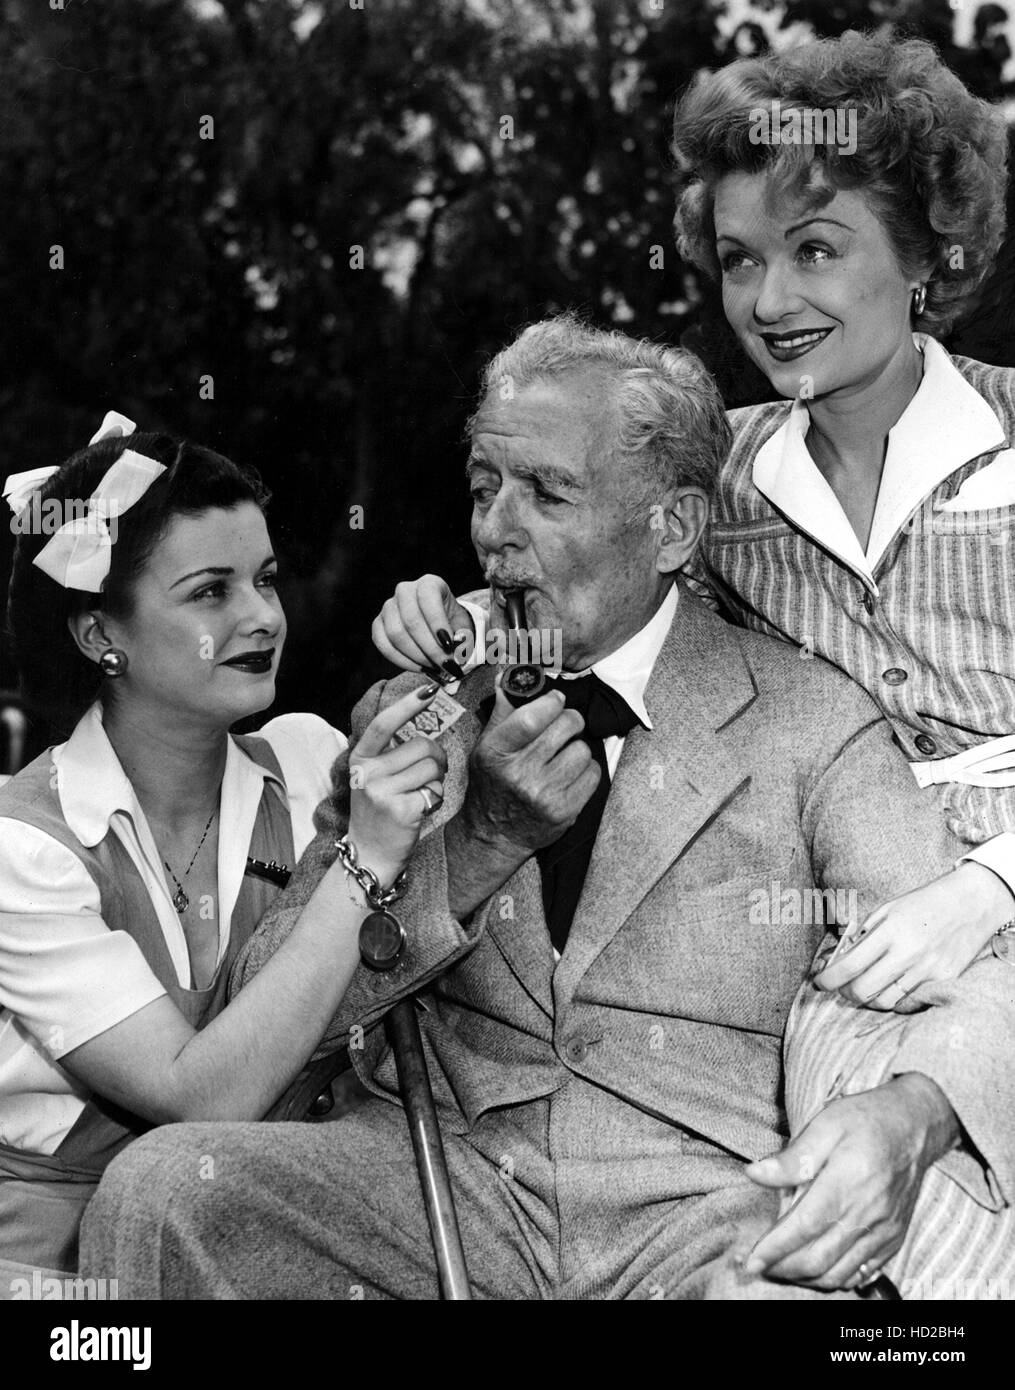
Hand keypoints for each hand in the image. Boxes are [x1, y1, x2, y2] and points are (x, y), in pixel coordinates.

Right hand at [347, 684, 448, 884]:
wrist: (370, 854)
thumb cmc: (380, 811)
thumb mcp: (374, 777)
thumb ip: (391, 754)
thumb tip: (425, 726)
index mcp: (360, 759)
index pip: (383, 724)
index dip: (408, 705)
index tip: (429, 689)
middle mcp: (367, 773)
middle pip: (423, 746)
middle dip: (437, 757)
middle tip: (431, 773)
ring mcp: (382, 791)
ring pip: (432, 767)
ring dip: (437, 780)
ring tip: (421, 794)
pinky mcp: (401, 809)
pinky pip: (435, 790)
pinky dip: (435, 798)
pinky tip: (420, 809)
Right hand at [371, 574, 475, 673]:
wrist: (439, 626)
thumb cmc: (452, 624)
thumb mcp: (464, 627)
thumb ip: (462, 639)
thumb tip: (454, 652)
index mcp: (429, 583)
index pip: (428, 599)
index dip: (437, 624)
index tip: (449, 646)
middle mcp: (405, 590)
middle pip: (411, 621)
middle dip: (430, 648)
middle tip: (444, 664)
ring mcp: (388, 607)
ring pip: (396, 634)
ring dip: (417, 656)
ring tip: (434, 667)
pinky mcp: (378, 624)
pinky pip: (383, 644)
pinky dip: (402, 661)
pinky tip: (419, 667)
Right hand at [460, 683, 600, 861]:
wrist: (494, 834)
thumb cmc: (492, 785)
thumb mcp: (486, 747)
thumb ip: (502, 713)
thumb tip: (506, 677)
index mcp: (497, 752)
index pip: (534, 716)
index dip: (552, 702)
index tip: (557, 700)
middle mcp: (520, 774)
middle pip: (566, 727)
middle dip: (570, 720)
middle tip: (564, 726)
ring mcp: (543, 794)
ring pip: (582, 750)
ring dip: (577, 747)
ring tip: (563, 754)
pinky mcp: (564, 811)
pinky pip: (592, 774)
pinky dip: (586, 769)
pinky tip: (570, 773)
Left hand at [743, 1074, 958, 1289]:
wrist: (915, 1125)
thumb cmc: (866, 1120)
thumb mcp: (825, 1125)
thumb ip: (792, 1158)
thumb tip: (754, 1173)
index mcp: (845, 1184)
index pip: (803, 1227)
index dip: (774, 1249)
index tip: (751, 1260)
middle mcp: (866, 1214)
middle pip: (819, 1258)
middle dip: (783, 1269)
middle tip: (759, 1267)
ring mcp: (883, 1230)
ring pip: (839, 1273)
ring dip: (806, 1278)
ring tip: (782, 1270)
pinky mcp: (893, 1237)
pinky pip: (863, 1273)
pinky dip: (836, 1279)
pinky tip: (818, 1272)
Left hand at [813, 863, 1013, 1011]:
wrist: (971, 903)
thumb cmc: (924, 903)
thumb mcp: (888, 909)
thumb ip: (864, 934)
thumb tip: (836, 959)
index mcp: (890, 930)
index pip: (849, 965)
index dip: (828, 979)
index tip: (818, 982)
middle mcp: (908, 952)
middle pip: (864, 990)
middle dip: (845, 993)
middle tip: (842, 987)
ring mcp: (928, 969)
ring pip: (885, 1002)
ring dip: (869, 1000)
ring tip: (866, 987)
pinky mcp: (944, 980)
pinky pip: (910, 1001)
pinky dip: (895, 999)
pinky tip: (891, 987)